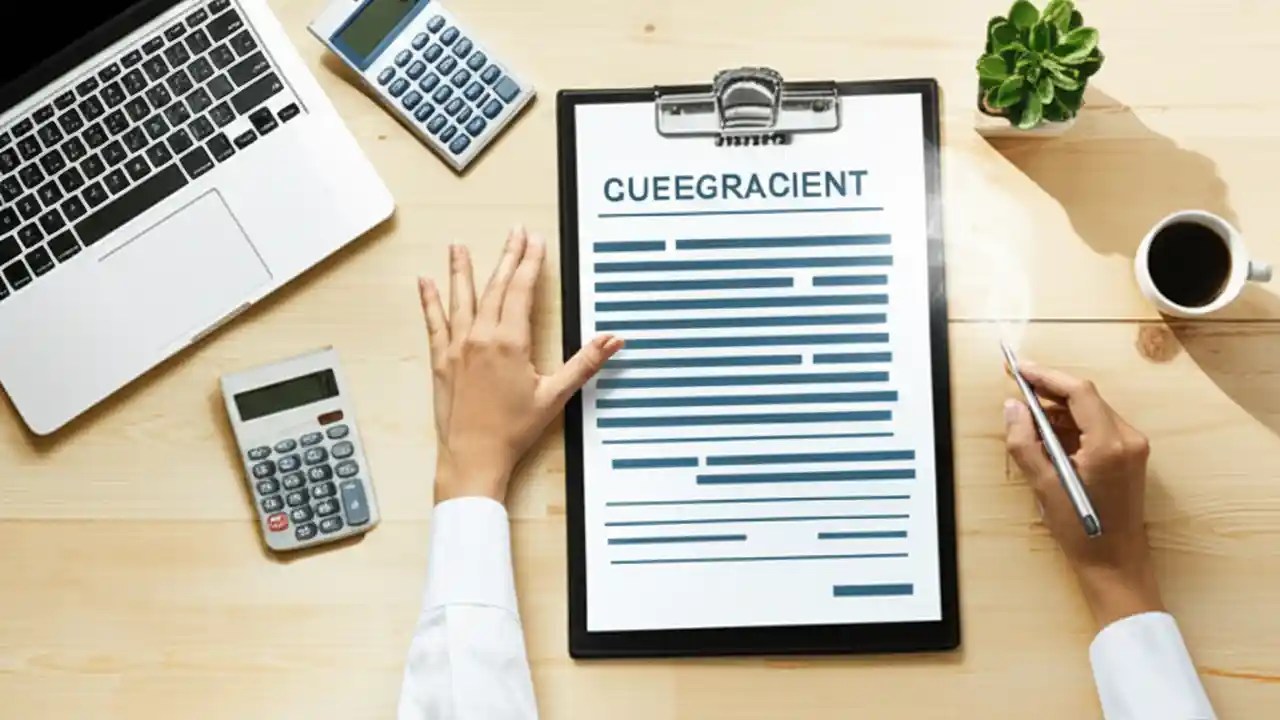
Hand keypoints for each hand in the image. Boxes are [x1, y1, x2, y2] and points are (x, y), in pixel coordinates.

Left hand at [418, 227, 623, 503]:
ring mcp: (457, 347)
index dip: (530, 262)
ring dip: (462, 269)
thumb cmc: (512, 431)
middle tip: (514, 233)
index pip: (521, 290)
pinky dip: (430, 301)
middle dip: (507, 257)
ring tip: (459, 245)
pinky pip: (434, 322)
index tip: (535, 241)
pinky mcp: (441, 360)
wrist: (473, 456)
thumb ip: (583, 363)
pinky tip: (425, 283)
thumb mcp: (555, 396)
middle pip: (495, 286)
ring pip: (461, 297)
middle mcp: (480, 337)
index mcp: (509, 342)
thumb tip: (611, 341)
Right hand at [1003, 363, 1163, 627]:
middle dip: (1050, 389)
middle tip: (1017, 385)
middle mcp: (1128, 439)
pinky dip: (1072, 423)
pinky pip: (1098, 425)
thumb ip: (1024, 442)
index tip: (1018, 369)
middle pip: (1086, 397)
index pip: (1079, 393)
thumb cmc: (1081, 532)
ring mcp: (1133, 446)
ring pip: (1091, 410)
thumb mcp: (1043, 487)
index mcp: (1108, 445)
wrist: (1116, 563)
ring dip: (1059, 407)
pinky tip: (1048, 432)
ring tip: (1027, 413)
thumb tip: (1012, 408)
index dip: (1047, 376)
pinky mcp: (1131, 455)